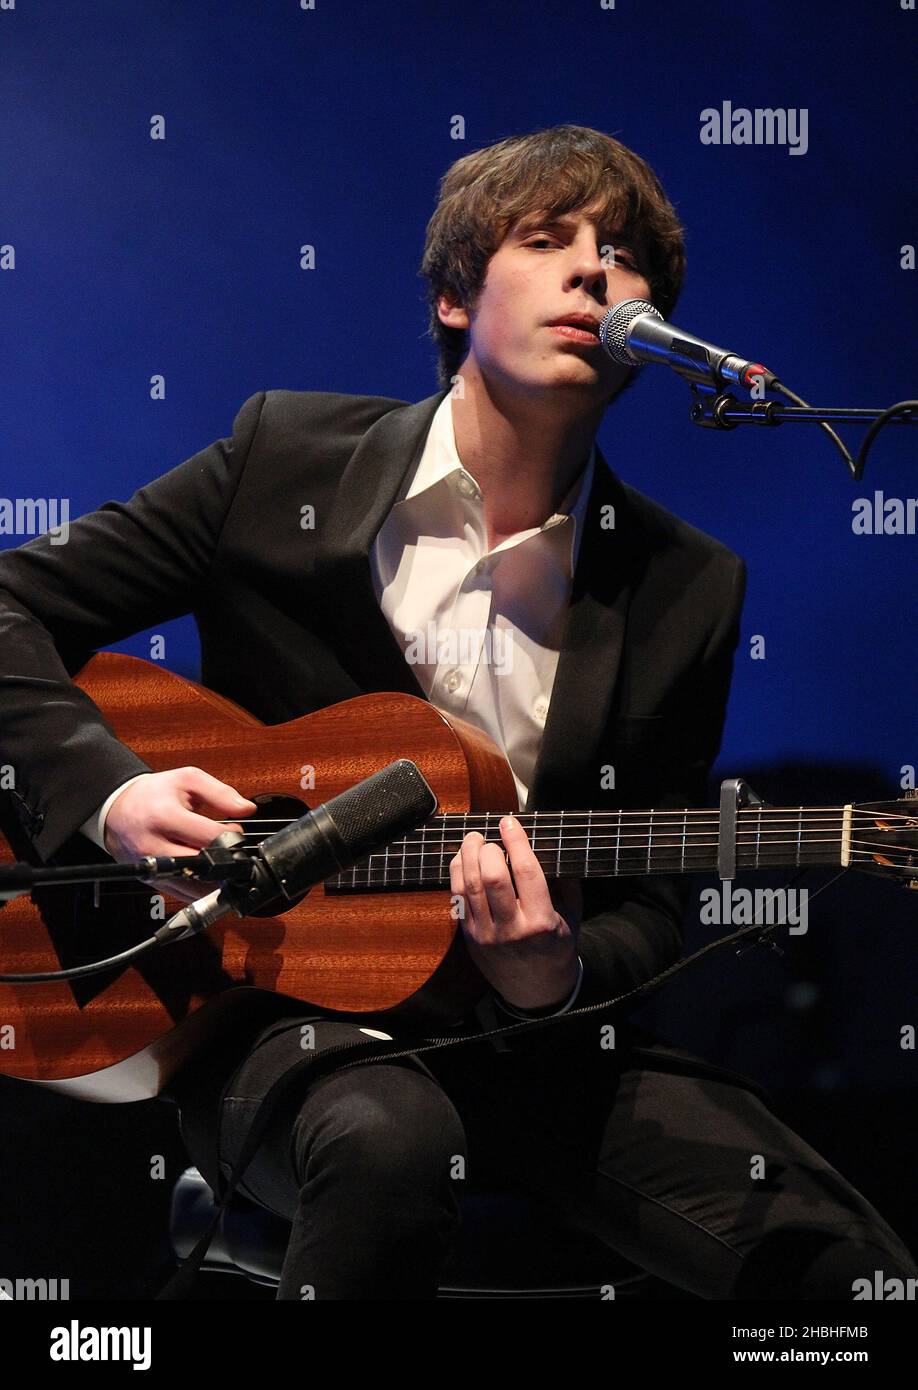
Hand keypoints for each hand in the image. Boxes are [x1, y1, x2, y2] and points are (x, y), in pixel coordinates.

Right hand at [103, 767, 256, 902]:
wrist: (116, 809)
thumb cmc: (153, 794)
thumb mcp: (187, 780)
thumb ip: (220, 793)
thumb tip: (247, 810)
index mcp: (164, 817)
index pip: (210, 837)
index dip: (231, 835)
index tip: (235, 830)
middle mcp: (154, 846)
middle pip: (203, 865)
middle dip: (225, 860)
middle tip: (230, 849)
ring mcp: (152, 868)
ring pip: (195, 886)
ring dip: (215, 878)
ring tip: (220, 860)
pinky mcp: (152, 882)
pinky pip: (184, 894)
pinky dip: (201, 887)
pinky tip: (207, 872)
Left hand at [449, 813, 582, 1009]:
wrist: (536, 989)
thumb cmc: (556, 946)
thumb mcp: (573, 916)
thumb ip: (566, 881)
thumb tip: (550, 842)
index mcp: (542, 922)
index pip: (526, 872)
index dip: (516, 841)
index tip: (510, 821)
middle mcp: (512, 929)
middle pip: (492, 878)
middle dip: (488, 848)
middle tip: (490, 836)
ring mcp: (487, 935)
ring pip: (470, 886)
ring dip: (468, 856)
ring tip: (473, 839)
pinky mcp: (470, 937)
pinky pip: (457, 898)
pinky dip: (457, 873)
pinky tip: (463, 859)